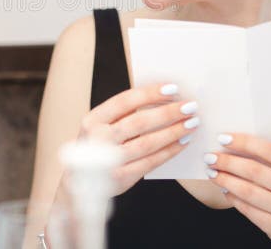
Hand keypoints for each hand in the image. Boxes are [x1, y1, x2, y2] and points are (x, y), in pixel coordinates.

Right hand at [77, 82, 198, 194]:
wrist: (79, 182)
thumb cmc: (97, 146)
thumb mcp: (100, 126)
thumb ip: (122, 114)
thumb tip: (160, 97)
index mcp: (93, 120)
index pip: (124, 101)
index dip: (149, 93)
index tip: (173, 88)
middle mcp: (98, 139)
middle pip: (139, 122)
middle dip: (168, 113)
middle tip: (189, 106)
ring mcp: (109, 161)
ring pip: (148, 143)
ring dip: (173, 132)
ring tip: (191, 123)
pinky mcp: (121, 177)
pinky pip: (151, 162)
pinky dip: (169, 151)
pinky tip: (182, 142)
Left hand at [204, 133, 270, 248]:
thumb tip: (241, 149)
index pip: (270, 151)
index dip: (244, 142)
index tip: (223, 138)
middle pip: (254, 171)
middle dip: (227, 162)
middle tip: (210, 156)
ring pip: (247, 191)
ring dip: (225, 179)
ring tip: (212, 172)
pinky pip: (248, 210)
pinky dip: (233, 198)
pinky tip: (225, 190)